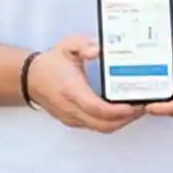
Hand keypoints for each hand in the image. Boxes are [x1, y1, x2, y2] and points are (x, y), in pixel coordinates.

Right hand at [29, 35, 143, 132]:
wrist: (30, 78)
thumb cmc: (50, 63)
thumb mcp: (67, 46)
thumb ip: (83, 44)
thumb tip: (97, 50)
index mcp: (71, 90)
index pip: (98, 109)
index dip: (119, 111)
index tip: (135, 105)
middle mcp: (71, 108)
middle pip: (104, 125)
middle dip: (127, 119)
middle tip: (142, 107)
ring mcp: (71, 117)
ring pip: (101, 128)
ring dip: (120, 122)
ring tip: (135, 109)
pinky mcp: (72, 121)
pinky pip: (95, 127)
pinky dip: (110, 122)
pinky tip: (119, 111)